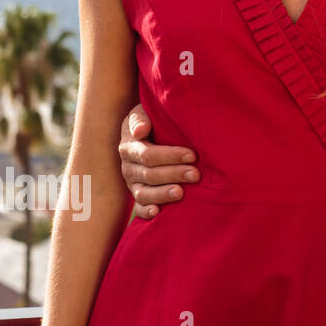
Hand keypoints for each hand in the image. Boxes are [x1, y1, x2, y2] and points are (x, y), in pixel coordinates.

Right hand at [118, 103, 198, 218]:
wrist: (149, 132)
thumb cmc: (152, 120)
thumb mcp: (144, 112)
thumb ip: (140, 118)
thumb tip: (139, 130)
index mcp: (130, 146)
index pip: (148, 154)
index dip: (171, 155)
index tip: (193, 155)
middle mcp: (128, 167)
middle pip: (149, 174)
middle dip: (174, 174)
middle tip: (196, 174)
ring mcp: (132, 183)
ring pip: (143, 193)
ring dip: (162, 194)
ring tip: (181, 193)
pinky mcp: (138, 195)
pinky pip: (138, 207)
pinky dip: (146, 212)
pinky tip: (157, 212)